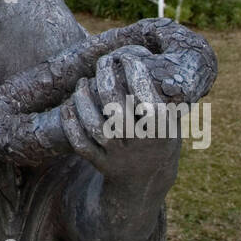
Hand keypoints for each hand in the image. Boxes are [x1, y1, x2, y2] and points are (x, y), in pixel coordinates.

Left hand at [60, 44, 181, 180]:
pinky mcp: (100, 165)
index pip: (149, 102)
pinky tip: (68, 104)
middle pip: (116, 109)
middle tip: (104, 60)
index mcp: (162, 134)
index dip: (137, 77)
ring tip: (82, 82)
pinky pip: (80, 143)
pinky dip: (71, 123)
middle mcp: (139, 147)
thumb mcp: (172, 122)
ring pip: (94, 126)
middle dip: (106, 79)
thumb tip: (155, 57)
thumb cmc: (159, 139)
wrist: (146, 183)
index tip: (127, 58)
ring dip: (83, 100)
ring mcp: (118, 157)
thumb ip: (165, 97)